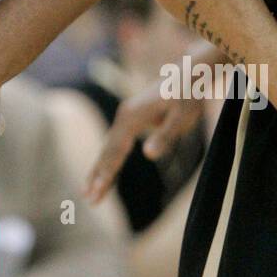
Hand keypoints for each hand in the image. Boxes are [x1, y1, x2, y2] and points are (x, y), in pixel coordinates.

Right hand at [85, 82, 199, 202]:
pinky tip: (105, 175)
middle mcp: (123, 117)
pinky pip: (115, 145)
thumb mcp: (182, 117)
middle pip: (107, 151)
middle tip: (89, 199)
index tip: (97, 191)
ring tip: (88, 193)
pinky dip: (108, 161)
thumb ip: (165, 136)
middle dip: (97, 176)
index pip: (116, 151)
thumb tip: (148, 155)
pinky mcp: (130, 121)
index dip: (106, 172)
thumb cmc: (187, 97)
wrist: (188, 77)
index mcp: (132, 117)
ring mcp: (124, 118)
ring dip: (99, 170)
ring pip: (108, 148)